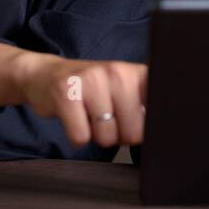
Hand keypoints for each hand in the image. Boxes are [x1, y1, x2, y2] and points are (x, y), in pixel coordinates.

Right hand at [15, 55, 146, 149]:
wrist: (46, 74)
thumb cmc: (90, 89)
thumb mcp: (123, 90)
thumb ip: (145, 107)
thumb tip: (162, 135)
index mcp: (135, 73)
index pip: (158, 110)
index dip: (145, 127)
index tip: (133, 121)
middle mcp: (116, 72)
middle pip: (133, 132)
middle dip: (118, 134)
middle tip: (104, 116)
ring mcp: (91, 80)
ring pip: (106, 137)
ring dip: (95, 135)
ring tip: (87, 114)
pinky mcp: (66, 94)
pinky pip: (81, 137)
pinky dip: (76, 135)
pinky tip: (73, 117)